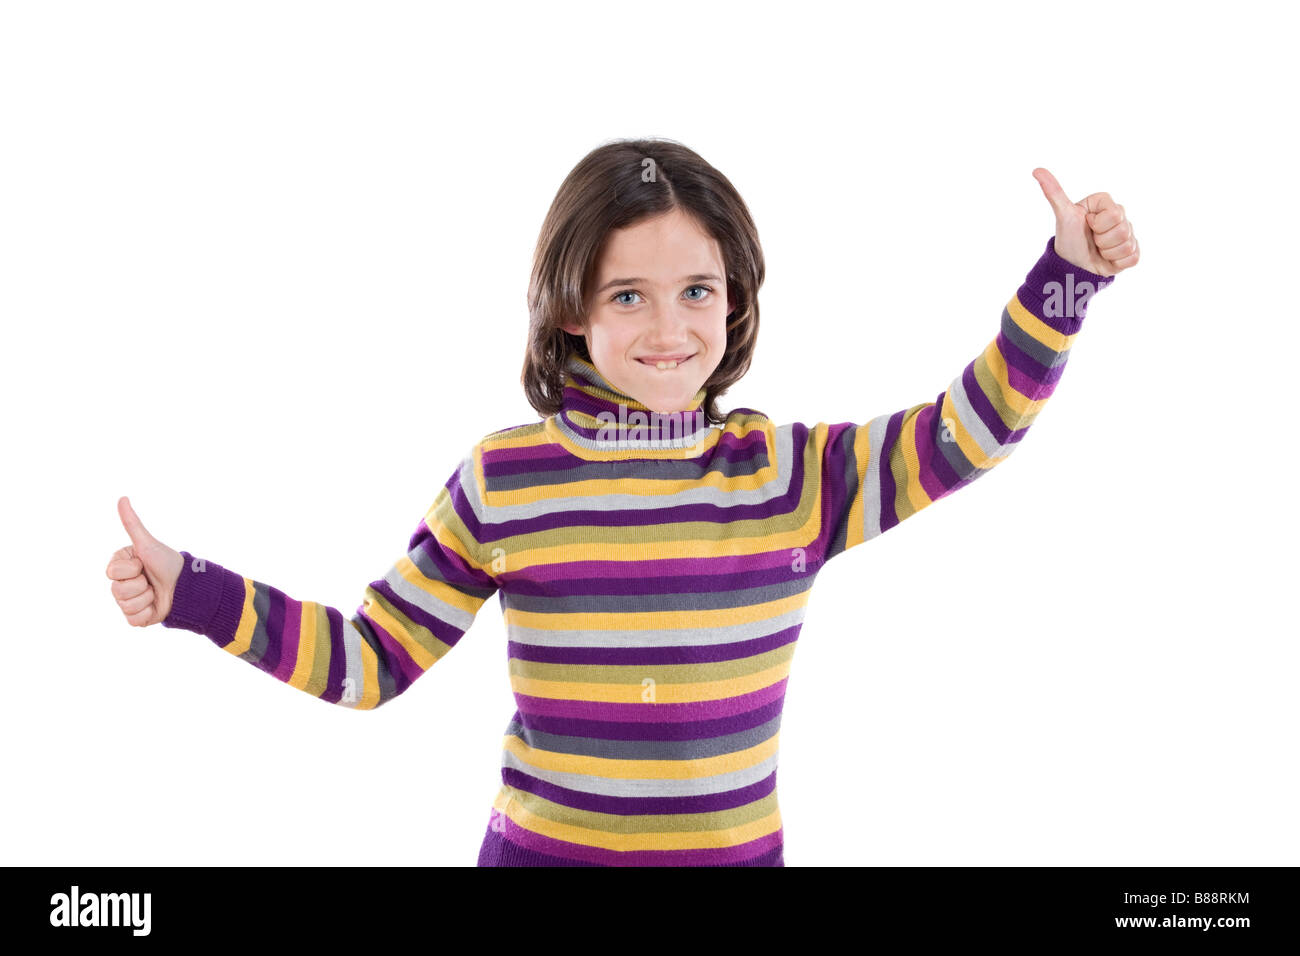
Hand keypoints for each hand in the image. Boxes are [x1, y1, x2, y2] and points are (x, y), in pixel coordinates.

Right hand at [106, 496, 184, 626]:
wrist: (187, 586)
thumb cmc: (167, 562)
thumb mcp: (147, 544)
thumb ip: (132, 523)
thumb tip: (122, 498)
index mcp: (120, 567)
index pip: (112, 572)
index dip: (131, 569)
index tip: (143, 564)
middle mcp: (120, 584)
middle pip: (117, 591)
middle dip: (140, 585)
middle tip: (151, 580)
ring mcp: (127, 601)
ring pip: (126, 605)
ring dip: (146, 598)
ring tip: (155, 591)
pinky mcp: (136, 617)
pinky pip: (133, 620)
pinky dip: (148, 613)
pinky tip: (156, 605)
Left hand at [1033, 167, 1139, 277]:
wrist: (1072, 268)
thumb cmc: (1068, 239)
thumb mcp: (1063, 215)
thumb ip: (1054, 192)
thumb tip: (1036, 170)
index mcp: (1105, 203)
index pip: (1115, 213)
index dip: (1099, 224)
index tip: (1087, 225)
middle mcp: (1119, 215)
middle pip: (1124, 229)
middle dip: (1103, 240)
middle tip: (1092, 240)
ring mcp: (1127, 233)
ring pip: (1128, 244)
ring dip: (1109, 252)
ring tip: (1098, 250)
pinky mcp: (1132, 251)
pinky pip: (1133, 257)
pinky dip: (1117, 262)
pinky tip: (1107, 259)